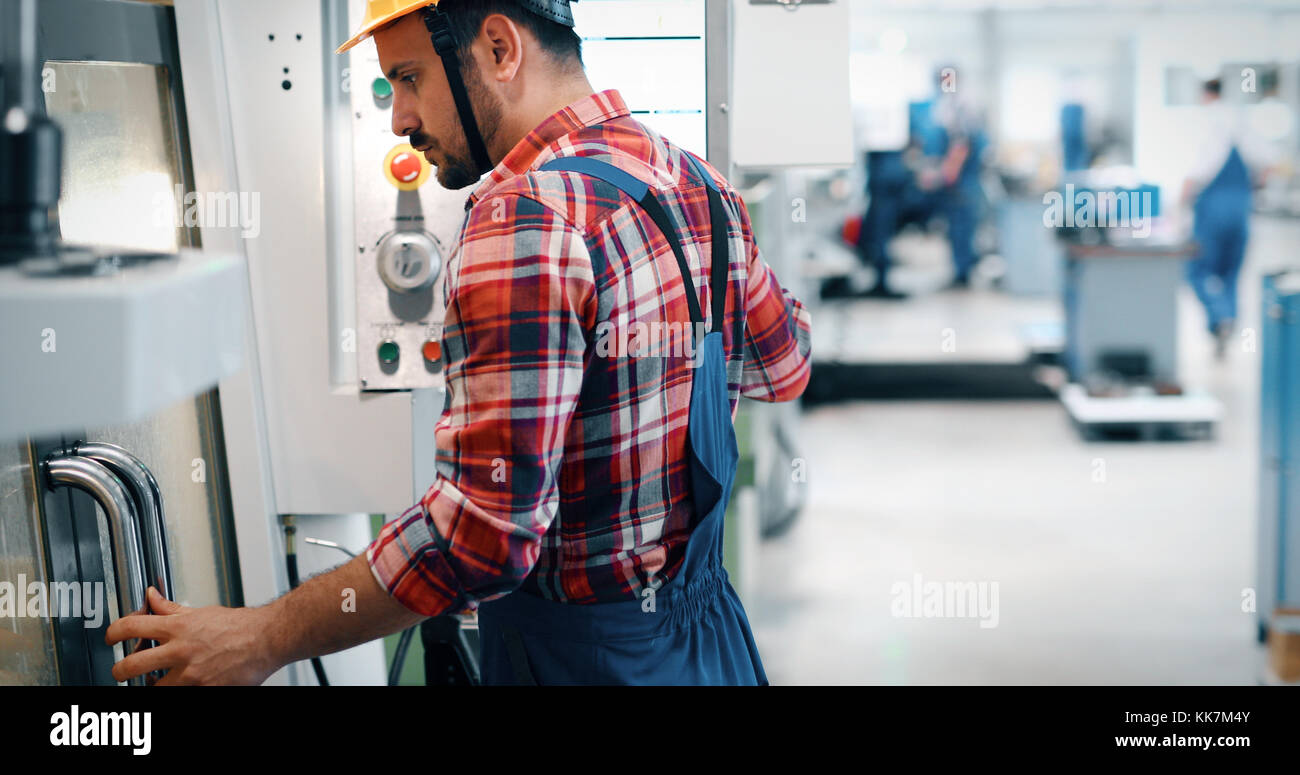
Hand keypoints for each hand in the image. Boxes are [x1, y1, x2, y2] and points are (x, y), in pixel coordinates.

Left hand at [106, 587, 278, 685]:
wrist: (267, 639)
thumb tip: (152, 597)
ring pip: (152, 687)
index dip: (113, 634)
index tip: (110, 638)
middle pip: (130, 666)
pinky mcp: (202, 690)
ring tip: (156, 680)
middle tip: (121, 670)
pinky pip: (179, 693)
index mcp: (178, 627)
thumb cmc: (240, 626)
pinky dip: (177, 689)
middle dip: (119, 670)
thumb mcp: (201, 612)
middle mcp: (180, 651)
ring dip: (151, 684)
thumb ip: (172, 609)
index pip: (131, 627)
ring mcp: (190, 674)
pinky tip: (182, 683)